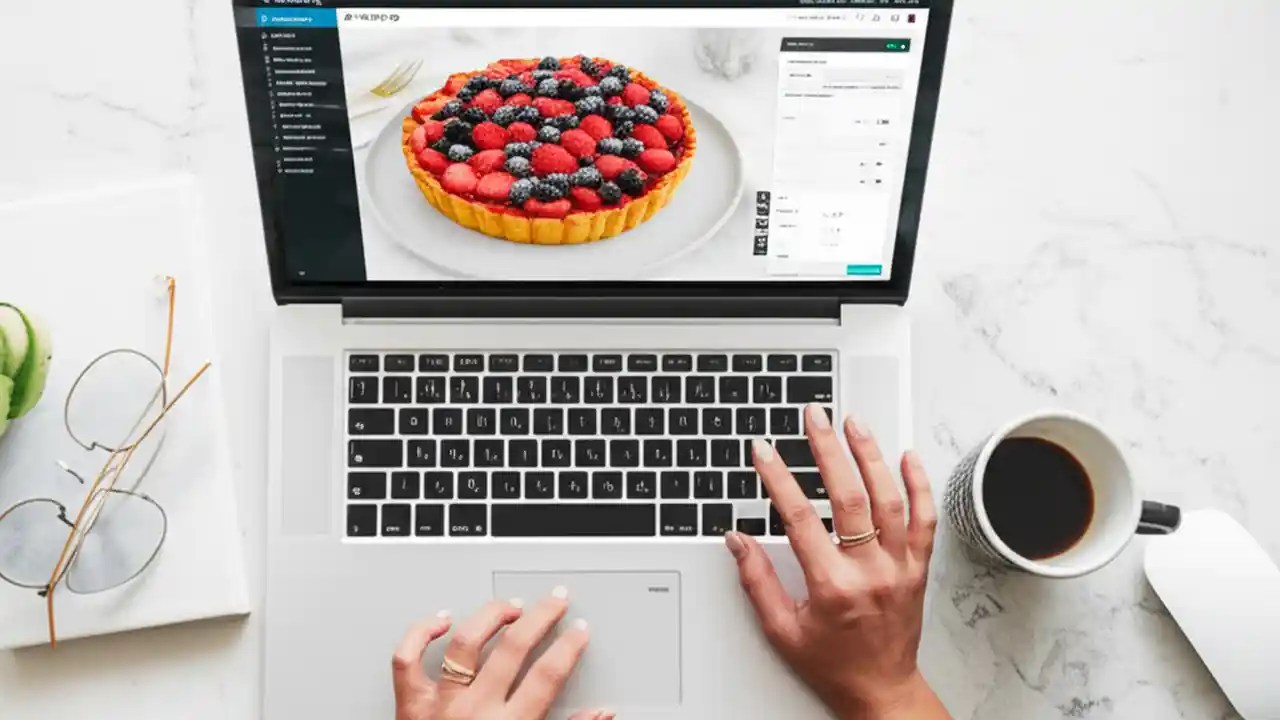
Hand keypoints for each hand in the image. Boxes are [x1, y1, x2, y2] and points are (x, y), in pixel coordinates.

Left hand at [391, 590, 612, 719]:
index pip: (547, 675)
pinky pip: (407, 659)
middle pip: (513, 648)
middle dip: (541, 616)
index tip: (579, 631)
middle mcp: (474, 712)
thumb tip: (601, 714)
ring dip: (491, 616)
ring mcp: (440, 705)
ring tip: (509, 605)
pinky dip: (421, 633)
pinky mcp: (410, 705)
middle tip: (555, 600)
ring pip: (464, 643)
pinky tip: (442, 620)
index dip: (569, 646)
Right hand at [725, 404, 949, 719]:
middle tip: (813, 418)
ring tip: (854, 423)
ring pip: (889, 500)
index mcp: (832, 586)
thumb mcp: (781, 630)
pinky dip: (919, 485)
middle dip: (827, 450)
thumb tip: (736, 539)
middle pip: (848, 497)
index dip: (778, 479)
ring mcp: (899, 567)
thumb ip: (757, 580)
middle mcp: (870, 572)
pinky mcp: (919, 568)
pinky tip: (907, 457)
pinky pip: (925, 520)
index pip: (799, 518)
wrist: (881, 690)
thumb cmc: (832, 663)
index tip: (764, 451)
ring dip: (871, 456)